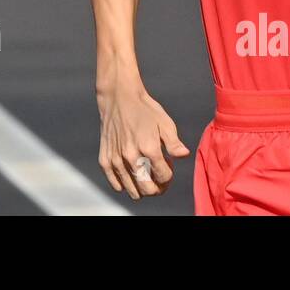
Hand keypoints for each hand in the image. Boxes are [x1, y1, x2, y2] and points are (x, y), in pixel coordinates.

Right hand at [97, 81, 188, 199]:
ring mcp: (116, 160)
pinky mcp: (104, 159)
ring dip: (143, 187)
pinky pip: (116, 185)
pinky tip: (131, 173)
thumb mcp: (165, 123)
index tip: (168, 163)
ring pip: (133, 191)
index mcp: (149, 148)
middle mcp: (131, 157)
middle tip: (159, 176)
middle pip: (149, 190)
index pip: (164, 177)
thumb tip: (184, 155)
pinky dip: (125, 185)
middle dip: (159, 187)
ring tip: (146, 172)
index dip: (170, 174)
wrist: (119, 98)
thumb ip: (174, 143)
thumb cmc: (145, 109)